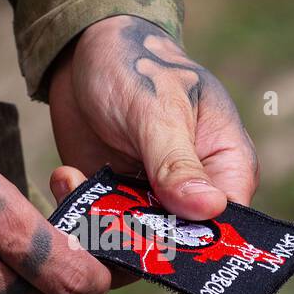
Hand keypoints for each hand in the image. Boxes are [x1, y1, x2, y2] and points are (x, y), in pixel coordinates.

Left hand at [46, 15, 258, 230]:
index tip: (159, 240)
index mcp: (227, 167)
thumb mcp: (157, 111)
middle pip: (180, 244)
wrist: (83, 49)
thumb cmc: (138, 65)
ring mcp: (152, 200)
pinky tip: (66, 176)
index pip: (227, 227)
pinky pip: (102, 229)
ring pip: (136, 243)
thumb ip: (177, 163)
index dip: (200, 244)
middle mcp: (193, 193)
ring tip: (76, 182)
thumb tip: (210, 210)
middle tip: (103, 215)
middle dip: (141, 240)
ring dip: (103, 226)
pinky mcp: (114, 201)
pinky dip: (81, 215)